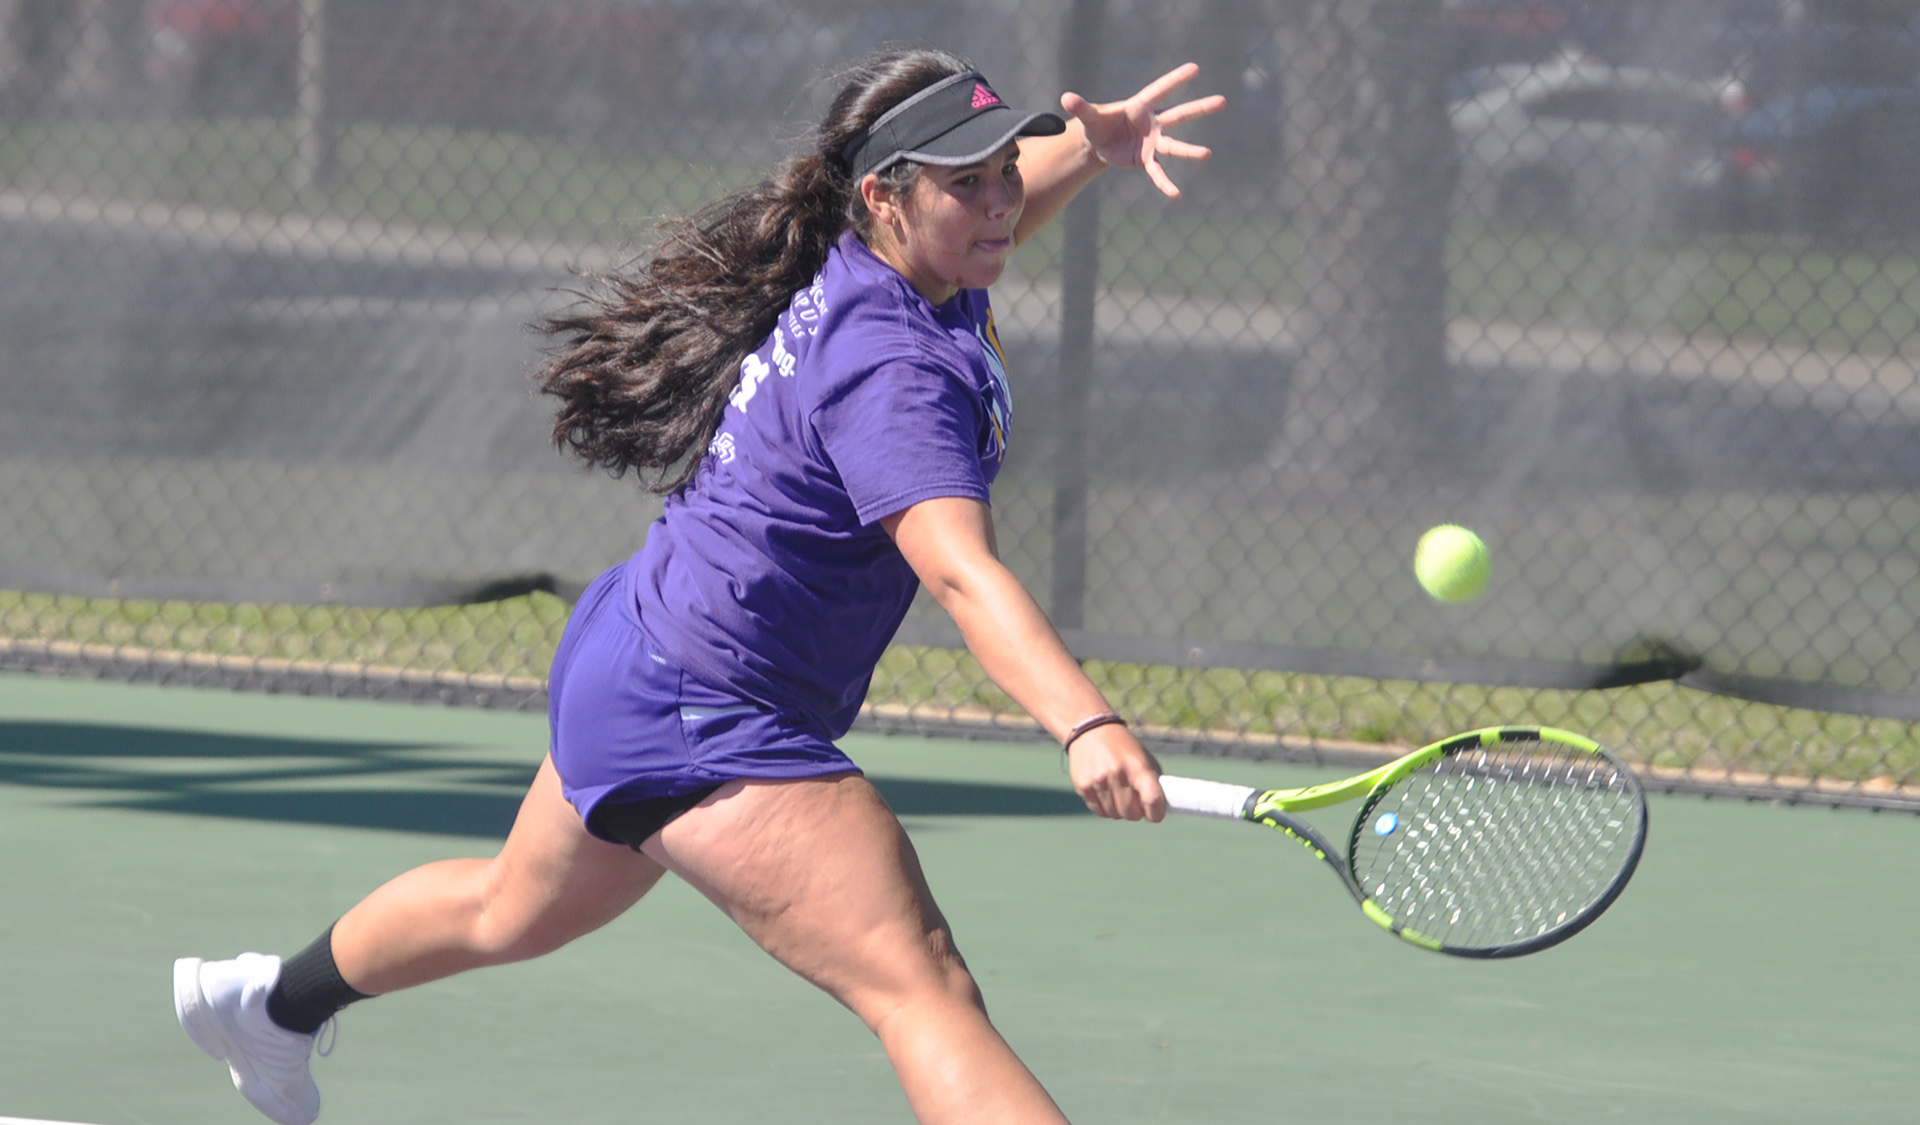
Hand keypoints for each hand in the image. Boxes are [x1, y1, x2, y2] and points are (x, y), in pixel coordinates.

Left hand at [1061, 62, 1226, 198]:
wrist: (1099, 144)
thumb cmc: (1099, 123)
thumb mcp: (1089, 117)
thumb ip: (1081, 107)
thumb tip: (1066, 98)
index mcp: (1140, 106)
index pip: (1160, 90)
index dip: (1176, 80)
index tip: (1195, 68)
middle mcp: (1153, 123)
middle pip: (1179, 115)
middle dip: (1199, 108)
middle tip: (1222, 101)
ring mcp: (1153, 142)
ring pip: (1174, 145)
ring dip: (1190, 150)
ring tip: (1207, 154)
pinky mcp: (1147, 159)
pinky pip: (1158, 172)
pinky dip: (1165, 183)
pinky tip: (1176, 194)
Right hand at [1067, 725, 1166, 821]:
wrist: (1090, 730)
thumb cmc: (1123, 746)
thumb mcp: (1143, 756)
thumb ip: (1153, 781)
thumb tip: (1161, 807)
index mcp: (1137, 765)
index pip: (1153, 798)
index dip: (1157, 813)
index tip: (1156, 815)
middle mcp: (1116, 773)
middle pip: (1131, 813)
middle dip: (1136, 812)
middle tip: (1135, 804)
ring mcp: (1098, 780)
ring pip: (1114, 814)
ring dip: (1119, 811)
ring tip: (1118, 795)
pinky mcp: (1083, 786)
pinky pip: (1099, 811)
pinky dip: (1105, 809)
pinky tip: (1106, 794)